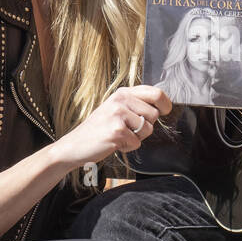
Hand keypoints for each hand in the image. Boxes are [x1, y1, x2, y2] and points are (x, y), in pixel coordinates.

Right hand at [52, 84, 171, 167]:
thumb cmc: (98, 129)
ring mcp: (118, 114)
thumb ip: (135, 104)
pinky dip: (128, 148)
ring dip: (136, 138)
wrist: (75, 145)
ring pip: (147, 130)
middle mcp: (121, 100)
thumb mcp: (116, 109)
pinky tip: (114, 143)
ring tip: (119, 136)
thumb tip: (162, 106)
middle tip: (130, 130)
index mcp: (123, 93)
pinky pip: (136, 143)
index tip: (165, 111)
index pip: (156, 92)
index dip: (166, 104)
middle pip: (154, 115)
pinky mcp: (117, 130)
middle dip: (147, 127)